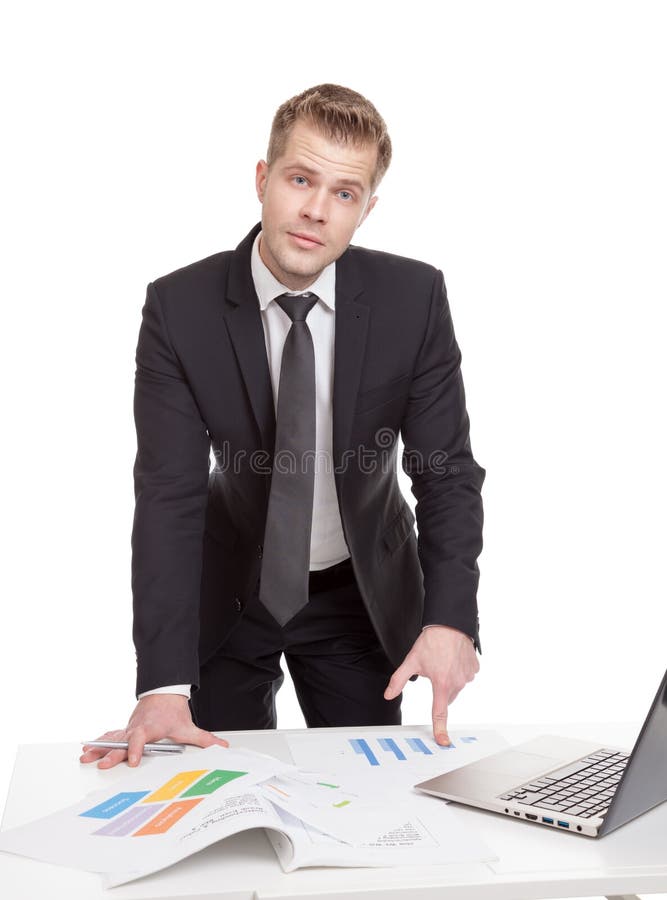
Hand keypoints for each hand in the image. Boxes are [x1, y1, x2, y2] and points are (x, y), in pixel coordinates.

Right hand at [79, 694, 228, 768]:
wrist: (164, 693)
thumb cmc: (173, 711)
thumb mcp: (188, 727)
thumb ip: (204, 739)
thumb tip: (222, 747)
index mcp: (150, 728)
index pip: (141, 739)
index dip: (136, 750)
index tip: (133, 761)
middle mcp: (136, 728)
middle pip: (122, 743)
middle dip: (112, 754)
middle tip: (102, 765)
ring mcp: (128, 729)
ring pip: (111, 739)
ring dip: (98, 748)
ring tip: (85, 757)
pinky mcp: (125, 730)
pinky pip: (109, 736)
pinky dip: (99, 742)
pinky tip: (88, 749)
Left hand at [383, 625, 478, 745]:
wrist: (449, 623)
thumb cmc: (431, 641)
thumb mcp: (411, 661)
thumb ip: (398, 680)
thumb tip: (388, 694)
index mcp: (441, 683)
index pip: (439, 712)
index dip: (440, 729)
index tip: (443, 741)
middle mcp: (457, 682)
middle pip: (447, 697)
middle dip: (440, 690)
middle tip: (434, 671)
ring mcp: (468, 676)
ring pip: (457, 687)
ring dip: (450, 680)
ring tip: (443, 661)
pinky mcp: (474, 669)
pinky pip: (466, 676)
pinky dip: (459, 672)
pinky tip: (453, 659)